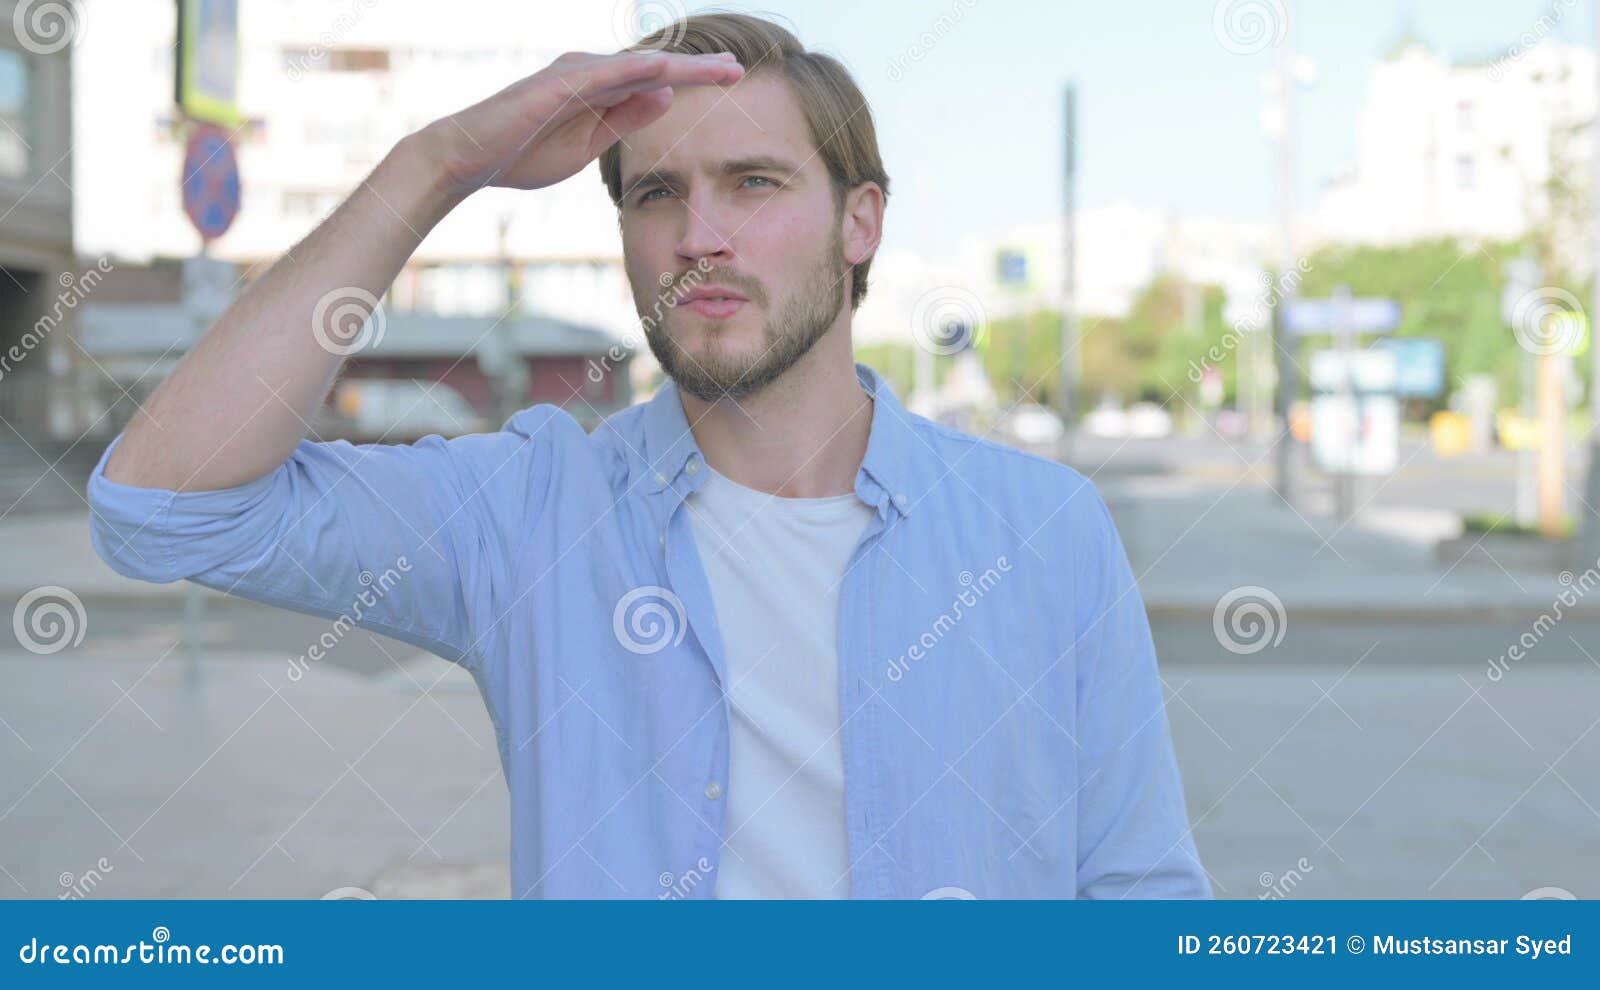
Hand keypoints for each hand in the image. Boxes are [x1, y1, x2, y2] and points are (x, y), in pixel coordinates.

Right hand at [422, 50, 744, 194]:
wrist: (469, 160)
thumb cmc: (523, 153)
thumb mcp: (589, 142)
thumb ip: (626, 118)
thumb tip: (667, 96)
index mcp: (598, 89)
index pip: (655, 81)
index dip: (695, 79)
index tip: (733, 80)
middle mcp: (588, 73)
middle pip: (653, 68)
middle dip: (697, 68)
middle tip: (740, 69)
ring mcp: (571, 76)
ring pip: (634, 66)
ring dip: (677, 65)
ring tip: (716, 68)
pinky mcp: (553, 86)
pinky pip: (600, 75)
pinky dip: (632, 70)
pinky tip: (663, 70)